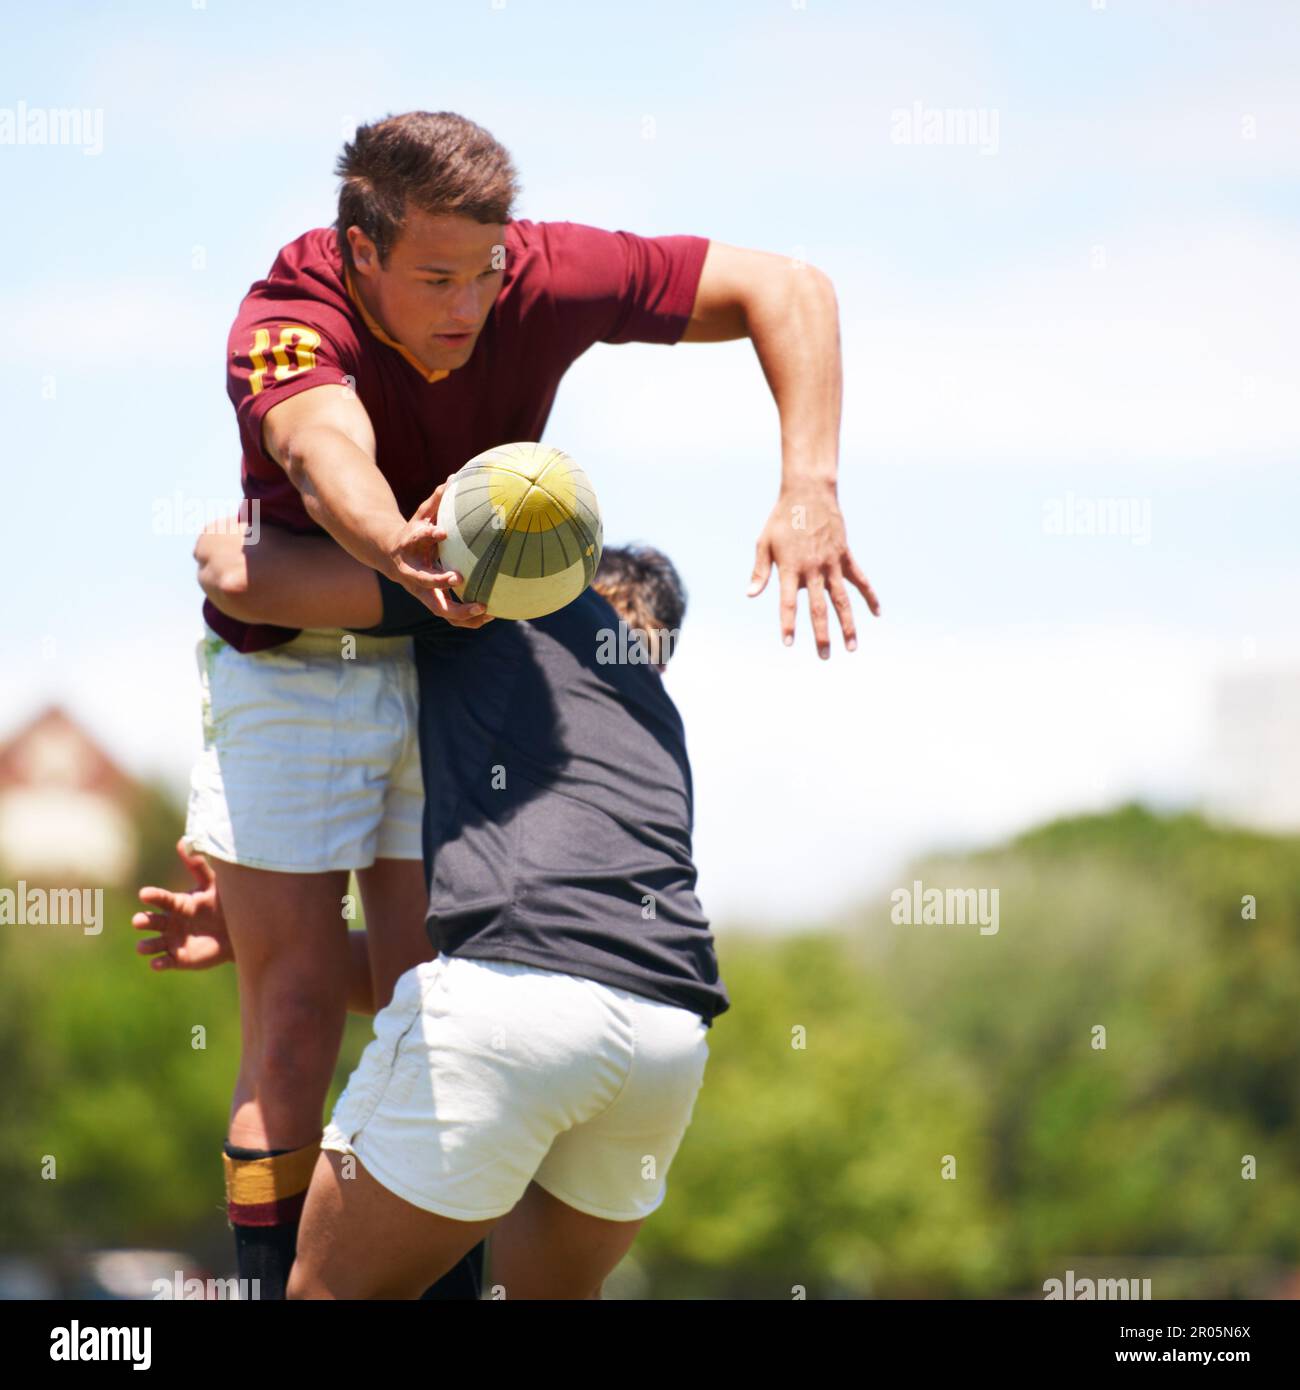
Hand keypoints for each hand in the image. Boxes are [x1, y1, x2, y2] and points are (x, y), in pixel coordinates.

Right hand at [132, 839, 232, 970]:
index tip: (144, 893)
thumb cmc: (222, 904)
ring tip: (144, 947)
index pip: (162, 899)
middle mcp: (170, 922)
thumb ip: (198, 866)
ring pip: (152, 944)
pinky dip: (159, 963)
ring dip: (146, 945)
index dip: (153, 896)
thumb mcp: (213, 884)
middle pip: (151, 922)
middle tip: (138, 921)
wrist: (238, 931)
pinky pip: (165, 962)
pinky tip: (158, 964)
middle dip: (143, 921)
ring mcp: (173, 941)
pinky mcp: (179, 958)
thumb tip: (184, 841)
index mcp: (177, 904)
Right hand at [388, 484, 493, 628]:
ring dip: (461, 612)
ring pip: (440, 609)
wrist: (392, 557)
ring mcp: (423, 591)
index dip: (428, 534)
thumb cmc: (413, 533)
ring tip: (486, 608)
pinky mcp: (433, 601)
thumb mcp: (422, 515)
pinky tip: (492, 615)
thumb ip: (437, 500)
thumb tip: (454, 477)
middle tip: (460, 578)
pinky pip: (451, 616)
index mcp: (409, 548)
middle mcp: (413, 574)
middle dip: (440, 583)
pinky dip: (469, 619)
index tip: (443, 531)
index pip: (415, 538)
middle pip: (424, 583)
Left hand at [748, 485, 879, 656]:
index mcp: (790, 567)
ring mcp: (832, 563)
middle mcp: (813, 568)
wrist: (808, 492)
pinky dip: (870, 596)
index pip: (788, 602)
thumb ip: (759, 571)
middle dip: (821, 635)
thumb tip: (750, 595)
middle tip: (824, 657)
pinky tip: (877, 614)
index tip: (788, 643)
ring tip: (852, 647)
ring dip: (848, 625)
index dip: (788, 623)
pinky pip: (860, 580)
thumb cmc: (781, 519)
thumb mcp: (764, 542)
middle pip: (818, 608)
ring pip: (842, 600)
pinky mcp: (846, 556)